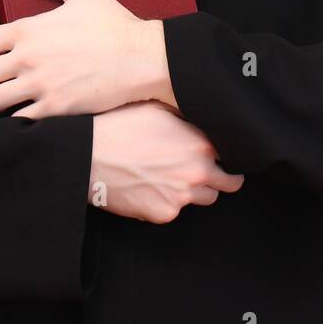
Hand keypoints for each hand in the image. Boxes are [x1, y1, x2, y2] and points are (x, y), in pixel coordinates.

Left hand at [0, 0, 175, 117]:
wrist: (144, 58)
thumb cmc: (115, 23)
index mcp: (28, 30)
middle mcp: (28, 59)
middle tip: (5, 76)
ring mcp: (40, 86)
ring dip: (2, 99)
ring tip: (18, 94)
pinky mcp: (55, 110)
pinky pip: (19, 121)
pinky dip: (23, 117)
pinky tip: (36, 108)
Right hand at [89, 101, 244, 222]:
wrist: (90, 155)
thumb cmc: (121, 126)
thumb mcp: (159, 109)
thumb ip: (188, 121)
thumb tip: (202, 122)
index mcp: (200, 145)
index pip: (232, 156)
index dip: (225, 155)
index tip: (219, 156)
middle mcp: (197, 173)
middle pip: (228, 184)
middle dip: (221, 178)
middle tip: (206, 172)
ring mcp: (181, 197)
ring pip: (205, 199)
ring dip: (196, 191)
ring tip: (172, 178)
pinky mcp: (164, 214)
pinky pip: (176, 210)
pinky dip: (168, 202)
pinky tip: (151, 188)